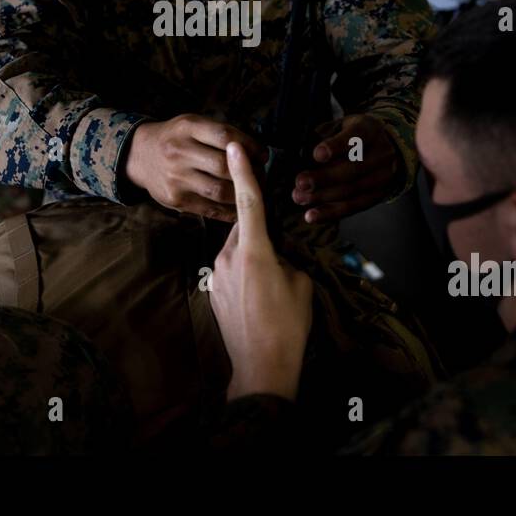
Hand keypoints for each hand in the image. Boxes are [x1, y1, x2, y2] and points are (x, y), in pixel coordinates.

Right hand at [123, 114, 266, 221]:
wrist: (139, 155)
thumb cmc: (175, 138)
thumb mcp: (191, 123)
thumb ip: (219, 133)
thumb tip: (255, 151)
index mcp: (187, 127)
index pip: (225, 136)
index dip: (249, 146)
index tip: (262, 154)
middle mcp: (179, 151)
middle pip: (224, 165)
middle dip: (250, 173)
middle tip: (262, 175)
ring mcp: (176, 177)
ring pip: (219, 190)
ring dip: (242, 193)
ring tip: (253, 191)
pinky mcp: (175, 199)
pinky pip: (209, 209)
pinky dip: (229, 211)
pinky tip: (240, 208)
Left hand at [211, 142, 313, 400]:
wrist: (262, 367)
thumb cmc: (289, 326)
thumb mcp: (301, 284)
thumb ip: (288, 256)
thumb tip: (278, 251)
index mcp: (255, 252)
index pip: (249, 202)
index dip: (244, 172)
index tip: (235, 147)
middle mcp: (230, 258)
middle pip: (244, 228)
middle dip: (261, 232)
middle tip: (280, 256)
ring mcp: (218, 275)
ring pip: (238, 249)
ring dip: (254, 256)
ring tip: (272, 285)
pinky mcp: (214, 290)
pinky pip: (232, 270)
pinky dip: (246, 274)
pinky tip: (260, 298)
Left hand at [292, 114, 401, 224]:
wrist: (383, 148)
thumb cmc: (351, 136)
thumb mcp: (341, 126)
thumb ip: (323, 136)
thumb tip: (299, 153)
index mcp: (370, 129)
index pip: (356, 136)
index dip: (336, 146)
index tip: (317, 154)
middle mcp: (382, 153)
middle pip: (354, 168)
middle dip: (324, 178)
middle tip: (300, 182)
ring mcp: (384, 176)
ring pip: (353, 190)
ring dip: (323, 197)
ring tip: (299, 198)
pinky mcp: (378, 195)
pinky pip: (354, 207)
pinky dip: (331, 213)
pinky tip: (312, 215)